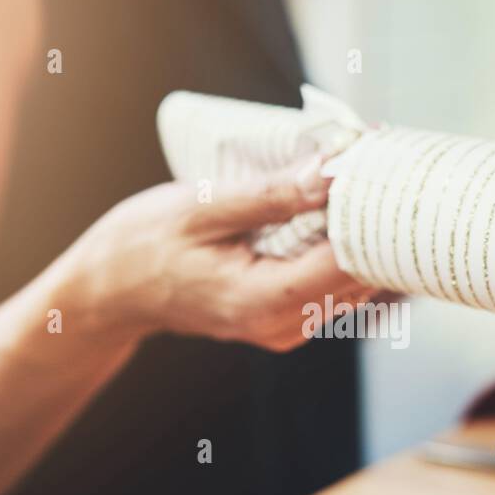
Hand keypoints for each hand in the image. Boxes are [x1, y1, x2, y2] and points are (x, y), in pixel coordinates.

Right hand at [67, 157, 372, 350]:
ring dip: (363, 237)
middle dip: (374, 224)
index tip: (383, 170)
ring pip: (353, 287)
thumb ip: (271, 196)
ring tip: (369, 180)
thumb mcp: (202, 207)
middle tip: (384, 164)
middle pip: (359, 279)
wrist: (110, 290)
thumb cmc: (144, 244)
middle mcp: (281, 326)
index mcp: (260, 301)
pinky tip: (346, 212)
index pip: (345, 266)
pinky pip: (332, 288)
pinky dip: (344, 251)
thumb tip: (331, 173)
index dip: (370, 219)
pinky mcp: (285, 319)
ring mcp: (285, 329)